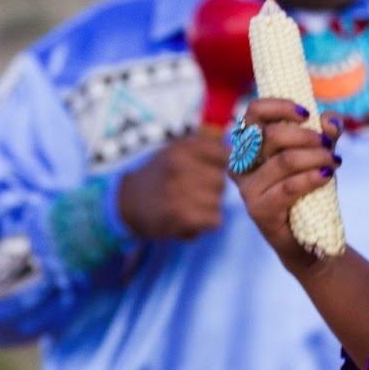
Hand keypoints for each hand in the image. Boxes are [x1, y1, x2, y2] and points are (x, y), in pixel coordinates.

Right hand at [117, 131, 231, 239]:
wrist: (126, 202)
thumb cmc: (161, 174)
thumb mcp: (179, 150)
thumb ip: (210, 146)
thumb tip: (242, 151)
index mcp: (182, 149)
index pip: (225, 155)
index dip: (222, 165)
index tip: (212, 170)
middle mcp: (179, 168)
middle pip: (221, 181)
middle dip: (213, 187)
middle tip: (193, 190)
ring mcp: (178, 194)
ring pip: (218, 202)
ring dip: (209, 206)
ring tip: (188, 204)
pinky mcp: (179, 219)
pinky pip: (215, 221)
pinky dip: (206, 223)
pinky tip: (190, 218)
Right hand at [227, 100, 343, 276]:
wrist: (309, 235)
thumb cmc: (308, 188)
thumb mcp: (319, 154)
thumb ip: (325, 133)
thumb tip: (331, 120)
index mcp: (251, 145)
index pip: (254, 113)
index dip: (279, 106)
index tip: (307, 113)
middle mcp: (242, 164)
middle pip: (269, 135)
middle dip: (306, 136)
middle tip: (328, 143)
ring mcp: (247, 188)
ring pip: (283, 161)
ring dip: (315, 157)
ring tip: (334, 161)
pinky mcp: (257, 209)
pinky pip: (287, 187)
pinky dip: (311, 178)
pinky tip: (326, 176)